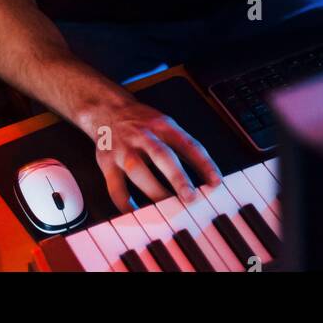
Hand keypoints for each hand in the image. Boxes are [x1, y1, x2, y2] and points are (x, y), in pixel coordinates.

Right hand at [82, 95, 221, 212]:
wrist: (106, 109)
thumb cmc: (141, 121)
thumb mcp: (165, 124)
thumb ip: (183, 145)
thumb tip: (206, 172)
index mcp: (163, 126)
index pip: (188, 144)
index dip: (204, 163)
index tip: (216, 181)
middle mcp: (143, 136)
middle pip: (162, 156)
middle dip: (177, 177)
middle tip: (190, 197)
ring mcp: (123, 150)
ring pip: (138, 172)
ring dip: (154, 191)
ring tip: (167, 209)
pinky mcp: (106, 163)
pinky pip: (115, 187)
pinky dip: (125, 203)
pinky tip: (135, 213)